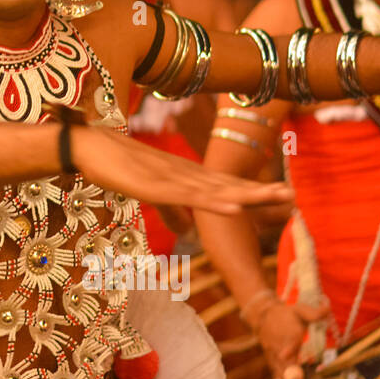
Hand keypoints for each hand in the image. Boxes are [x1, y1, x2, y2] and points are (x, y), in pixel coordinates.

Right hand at [69, 125, 294, 212]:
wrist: (87, 145)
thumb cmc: (114, 165)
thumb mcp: (149, 194)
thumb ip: (171, 212)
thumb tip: (189, 233)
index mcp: (184, 175)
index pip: (225, 184)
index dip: (252, 190)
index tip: (280, 195)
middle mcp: (185, 173)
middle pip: (228, 184)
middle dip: (260, 190)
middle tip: (292, 195)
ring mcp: (172, 178)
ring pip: (216, 189)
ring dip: (247, 194)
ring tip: (276, 196)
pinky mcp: (157, 185)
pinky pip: (190, 197)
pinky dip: (215, 203)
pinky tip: (235, 208)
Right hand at [257, 299, 330, 378]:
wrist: (262, 316)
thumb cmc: (286, 314)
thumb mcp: (300, 309)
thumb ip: (314, 312)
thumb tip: (328, 308)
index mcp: (288, 336)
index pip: (288, 344)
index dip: (288, 349)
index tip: (288, 354)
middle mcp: (281, 350)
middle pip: (286, 368)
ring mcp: (276, 359)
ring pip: (282, 378)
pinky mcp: (274, 364)